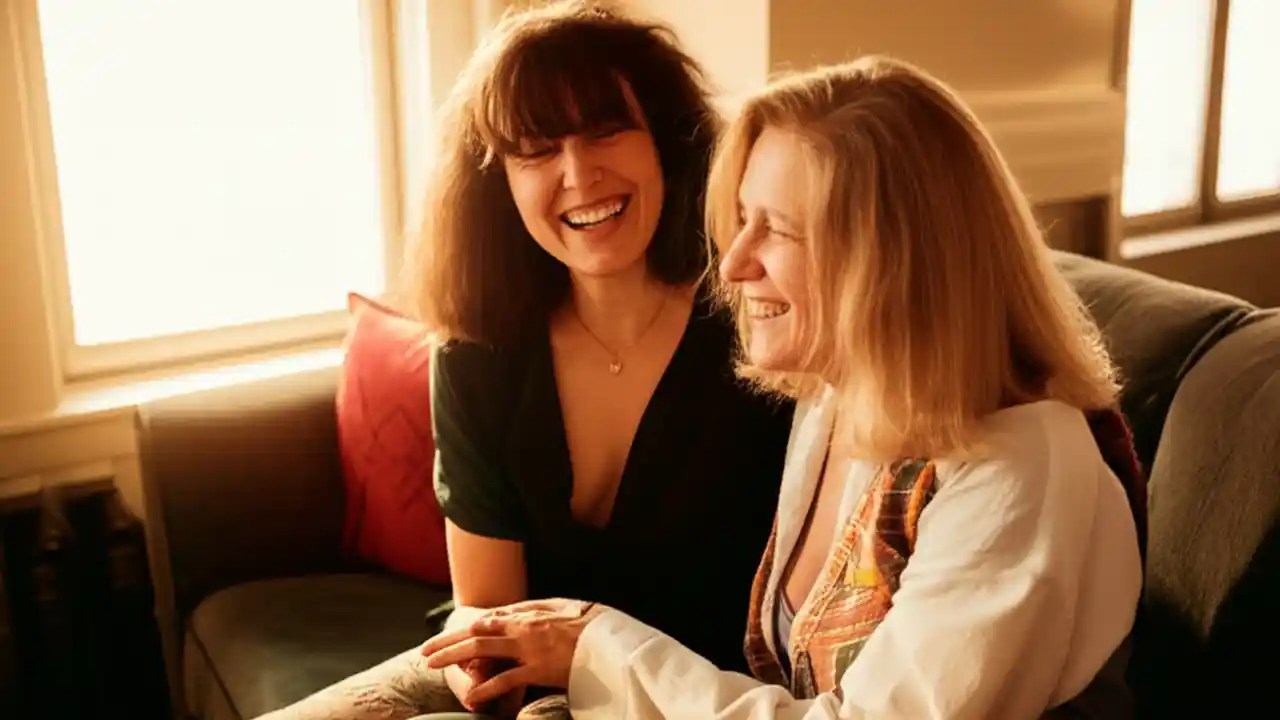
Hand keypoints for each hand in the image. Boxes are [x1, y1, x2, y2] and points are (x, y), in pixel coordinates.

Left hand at [421, 598, 606, 708]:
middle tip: (425, 651)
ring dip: (453, 656)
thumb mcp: (560, 606)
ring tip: (433, 665)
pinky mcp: (538, 669)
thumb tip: (508, 612)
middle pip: (475, 633)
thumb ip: (532, 609)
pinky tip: (470, 697)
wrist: (611, 638)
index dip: (463, 630)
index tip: (447, 637)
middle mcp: (522, 628)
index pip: (486, 620)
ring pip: (481, 650)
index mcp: (528, 614)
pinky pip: (506, 679)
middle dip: (447, 641)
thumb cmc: (589, 622)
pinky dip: (486, 688)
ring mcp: (528, 649)